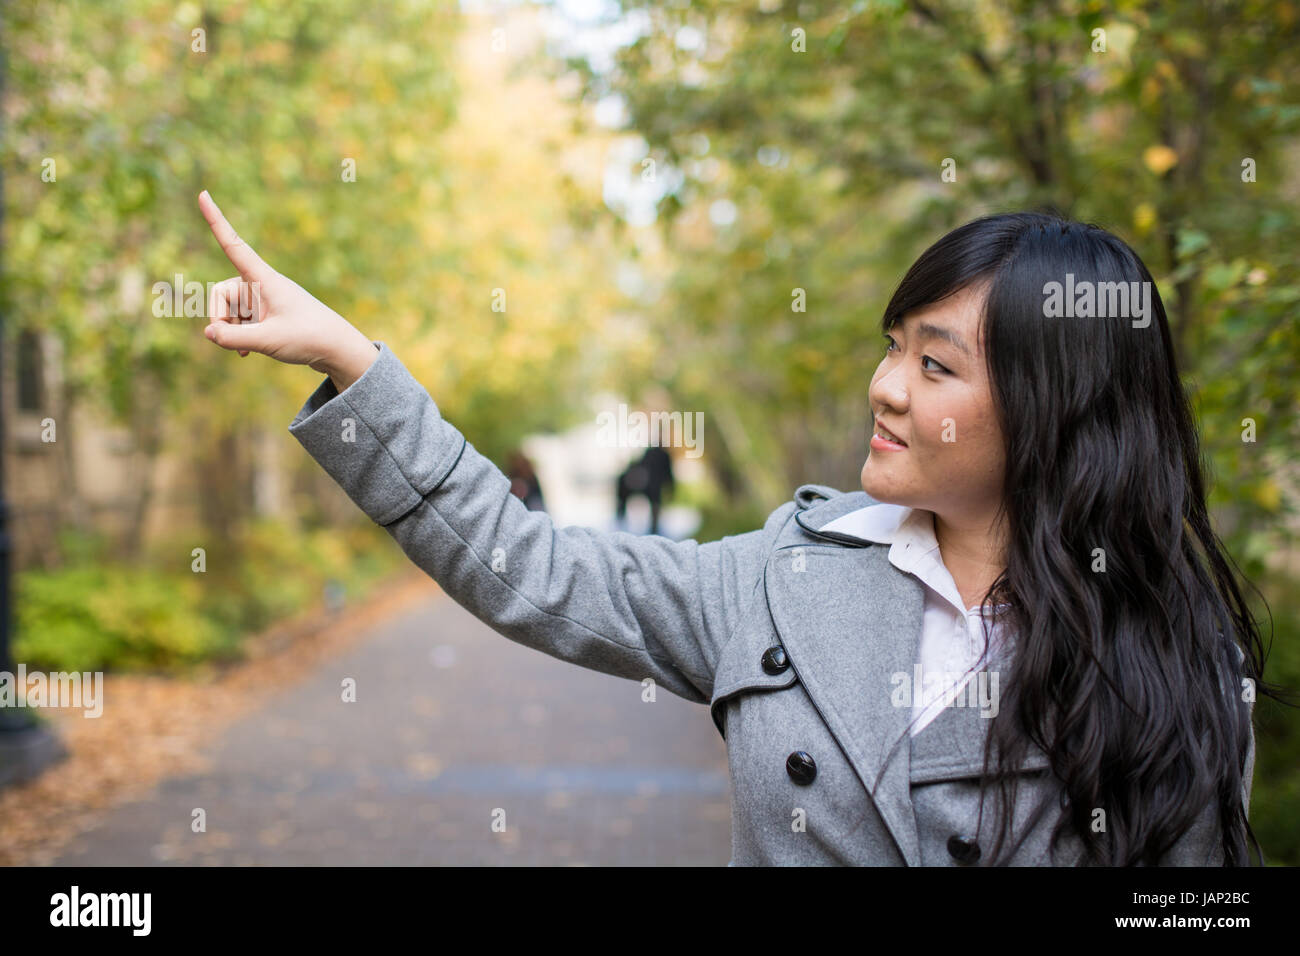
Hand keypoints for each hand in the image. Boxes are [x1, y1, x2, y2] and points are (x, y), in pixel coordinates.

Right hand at [198, 190, 376, 387]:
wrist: (338, 351)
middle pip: (222, 292)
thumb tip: (208, 332)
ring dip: (231, 329)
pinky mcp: (269, 315)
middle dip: (219, 316)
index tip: (204, 194)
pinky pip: (241, 321)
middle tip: (225, 339)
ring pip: (230, 310)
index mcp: (265, 279)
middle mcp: (263, 285)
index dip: (216, 221)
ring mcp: (265, 301)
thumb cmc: (308, 339)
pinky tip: (245, 354)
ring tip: (246, 350)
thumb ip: (233, 337)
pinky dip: (239, 335)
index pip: (234, 245)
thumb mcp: (268, 340)